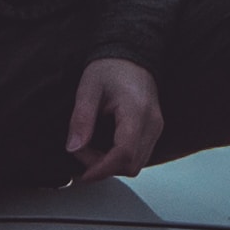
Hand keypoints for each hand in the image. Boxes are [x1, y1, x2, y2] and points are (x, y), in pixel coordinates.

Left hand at [63, 58, 163, 181]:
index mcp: (137, 112)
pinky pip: (139, 155)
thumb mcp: (88, 89)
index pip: (124, 153)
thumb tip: (73, 147)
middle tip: (82, 152)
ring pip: (136, 164)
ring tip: (91, 149)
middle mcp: (152, 123)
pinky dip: (120, 159)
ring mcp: (156, 128)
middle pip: (132, 164)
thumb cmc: (111, 67)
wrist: (130, 55)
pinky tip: (104, 147)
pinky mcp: (153, 130)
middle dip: (104, 167)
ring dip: (112, 165)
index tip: (84, 174)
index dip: (102, 168)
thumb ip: (81, 119)